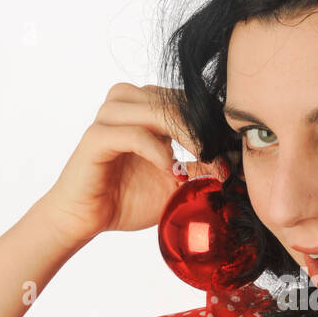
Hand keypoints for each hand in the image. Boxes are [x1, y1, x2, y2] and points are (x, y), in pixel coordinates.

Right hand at [36, 83, 228, 246]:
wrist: (86, 218)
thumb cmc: (125, 198)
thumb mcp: (174, 184)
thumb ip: (199, 168)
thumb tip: (231, 162)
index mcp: (143, 107)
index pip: (185, 97)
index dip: (209, 119)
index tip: (229, 144)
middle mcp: (125, 104)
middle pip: (173, 98)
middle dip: (201, 125)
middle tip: (219, 151)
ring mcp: (108, 119)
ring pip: (154, 108)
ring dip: (182, 131)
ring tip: (199, 156)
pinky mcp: (96, 138)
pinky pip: (133, 133)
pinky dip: (155, 149)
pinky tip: (168, 168)